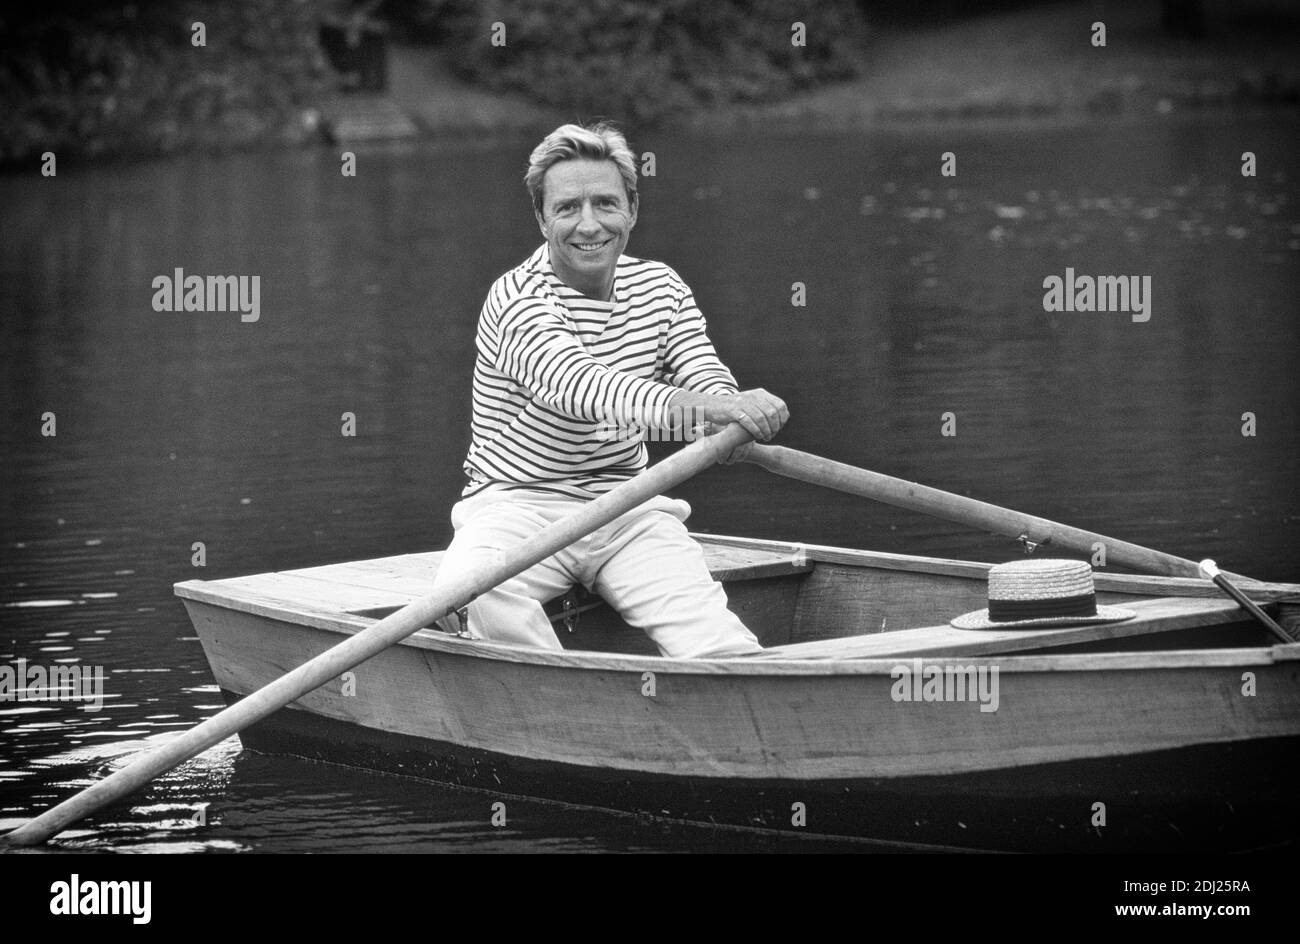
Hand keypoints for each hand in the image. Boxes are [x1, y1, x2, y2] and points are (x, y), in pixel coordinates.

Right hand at [671, 387, 787, 462]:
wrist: (711, 406)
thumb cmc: (733, 409)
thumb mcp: (751, 404)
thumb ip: (766, 408)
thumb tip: (785, 416)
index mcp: (760, 393)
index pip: (780, 405)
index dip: (782, 418)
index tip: (779, 427)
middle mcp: (753, 396)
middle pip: (772, 413)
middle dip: (775, 427)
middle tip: (772, 435)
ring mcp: (743, 402)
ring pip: (762, 418)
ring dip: (766, 431)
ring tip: (766, 438)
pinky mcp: (734, 410)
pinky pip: (750, 421)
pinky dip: (756, 431)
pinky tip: (758, 437)